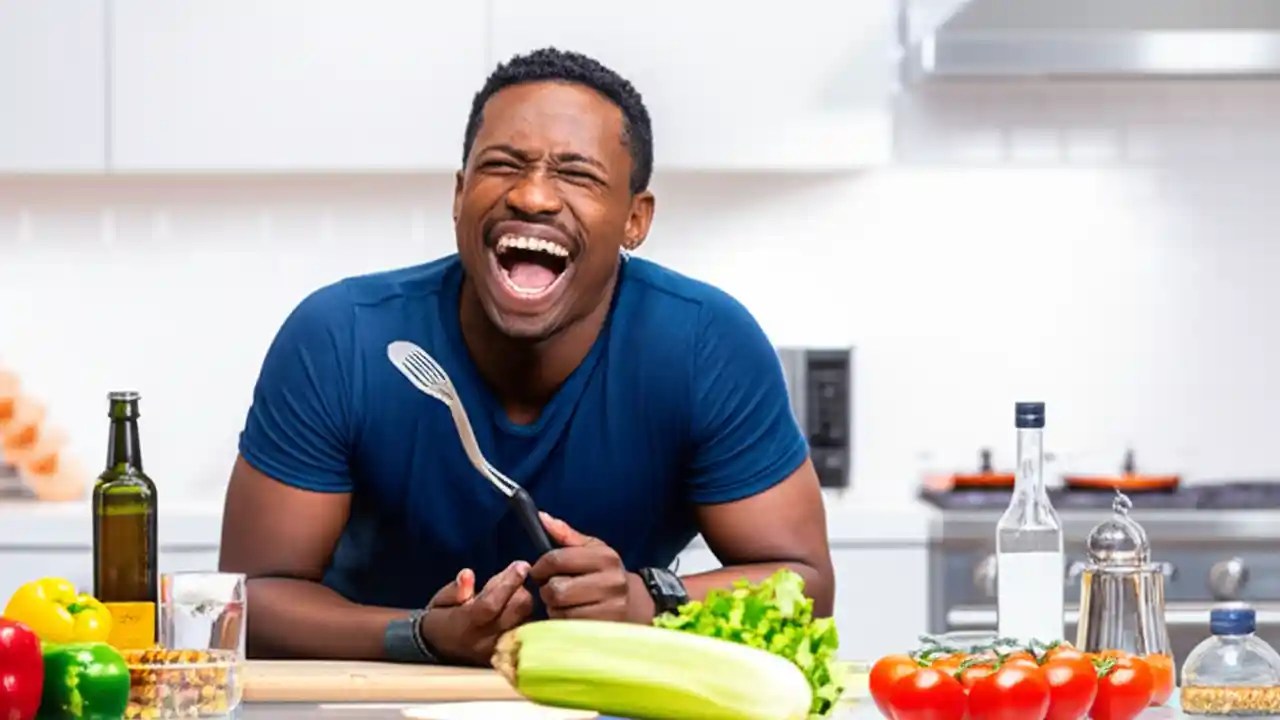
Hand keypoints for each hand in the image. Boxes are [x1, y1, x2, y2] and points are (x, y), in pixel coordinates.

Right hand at [417, 561, 533, 665]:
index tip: (521, 565)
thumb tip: (467, 575)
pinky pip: (532, 630)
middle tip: (512, 579)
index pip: (490, 604)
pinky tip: (517, 608)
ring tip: (510, 596)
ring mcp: (501, 650)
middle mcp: (484, 642)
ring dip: (524, 602)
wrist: (442, 652)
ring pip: (528, 618)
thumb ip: (455, 590)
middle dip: (519, 589)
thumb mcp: (440, 601)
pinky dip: (528, 615)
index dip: (507, 583)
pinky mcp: (512, 654)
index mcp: (463, 627)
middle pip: (516, 610)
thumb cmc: (443, 620)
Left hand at [529, 512, 655, 623]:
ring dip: (554, 608)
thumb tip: (542, 517)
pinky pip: (570, 627)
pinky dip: (562, 623)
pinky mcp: (606, 629)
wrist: (634, 604)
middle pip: (557, 589)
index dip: (540, 566)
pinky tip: (570, 615)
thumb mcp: (590, 550)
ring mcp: (611, 608)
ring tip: (562, 603)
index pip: (558, 559)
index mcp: (606, 557)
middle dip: (547, 590)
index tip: (538, 571)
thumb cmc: (604, 574)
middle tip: (551, 589)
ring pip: (561, 611)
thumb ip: (565, 535)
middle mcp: (612, 582)